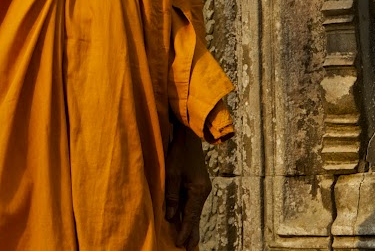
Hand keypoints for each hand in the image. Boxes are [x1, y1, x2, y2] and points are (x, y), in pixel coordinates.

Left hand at [163, 125, 209, 248]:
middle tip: (189, 250)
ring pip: (195, 211)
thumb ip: (171, 196)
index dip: (185, 231)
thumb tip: (171, 217)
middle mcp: (203, 192)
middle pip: (196, 217)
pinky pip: (194, 204)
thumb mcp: (171, 174)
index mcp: (198, 191)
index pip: (191, 216)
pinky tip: (189, 222)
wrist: (189, 136)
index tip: (180, 245)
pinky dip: (191, 215)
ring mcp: (202, 188)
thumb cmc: (179, 153)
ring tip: (190, 242)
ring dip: (191, 226)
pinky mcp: (198, 184)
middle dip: (192, 234)